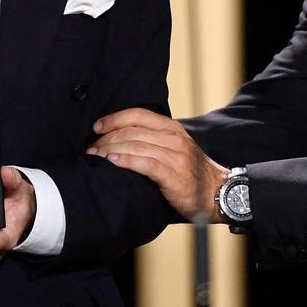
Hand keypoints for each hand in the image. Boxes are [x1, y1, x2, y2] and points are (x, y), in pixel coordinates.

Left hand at [88, 107, 227, 222]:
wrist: (217, 192)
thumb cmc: (191, 172)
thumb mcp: (176, 147)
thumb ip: (154, 139)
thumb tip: (122, 136)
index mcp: (171, 128)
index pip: (137, 114)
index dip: (114, 119)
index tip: (97, 127)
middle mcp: (173, 138)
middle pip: (131, 131)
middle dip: (106, 138)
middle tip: (90, 148)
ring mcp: (174, 156)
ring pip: (134, 145)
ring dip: (109, 150)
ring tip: (94, 157)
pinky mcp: (173, 175)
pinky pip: (144, 163)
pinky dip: (125, 161)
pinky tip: (111, 162)